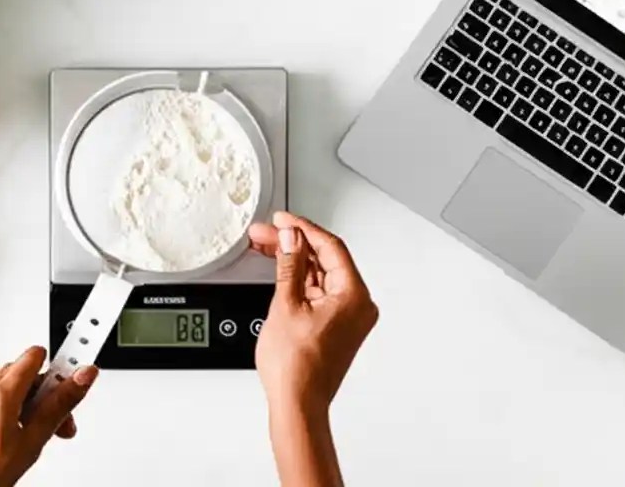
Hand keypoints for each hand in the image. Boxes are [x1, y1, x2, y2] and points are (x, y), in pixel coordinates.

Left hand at [0, 346, 98, 486]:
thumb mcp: (31, 442)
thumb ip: (58, 406)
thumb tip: (82, 377)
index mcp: (1, 391)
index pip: (36, 356)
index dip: (60, 364)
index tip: (77, 369)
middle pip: (21, 376)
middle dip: (43, 395)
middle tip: (57, 422)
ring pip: (2, 392)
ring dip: (22, 407)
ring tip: (28, 440)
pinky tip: (2, 444)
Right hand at [248, 212, 377, 413]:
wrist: (297, 404)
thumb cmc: (297, 368)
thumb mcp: (286, 304)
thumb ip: (289, 265)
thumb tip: (290, 237)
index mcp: (355, 296)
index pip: (330, 247)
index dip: (303, 228)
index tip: (282, 220)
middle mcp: (358, 305)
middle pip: (326, 260)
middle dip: (294, 243)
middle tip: (267, 232)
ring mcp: (348, 317)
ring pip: (321, 275)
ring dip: (295, 261)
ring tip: (267, 246)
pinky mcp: (336, 326)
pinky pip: (320, 292)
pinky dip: (300, 280)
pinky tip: (281, 270)